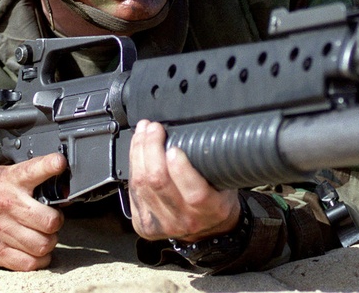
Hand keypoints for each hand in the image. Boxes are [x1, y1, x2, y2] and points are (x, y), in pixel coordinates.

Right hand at [0, 152, 66, 270]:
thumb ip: (26, 179)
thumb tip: (59, 184)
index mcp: (8, 180)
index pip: (34, 169)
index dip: (51, 165)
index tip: (60, 163)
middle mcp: (5, 205)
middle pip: (50, 221)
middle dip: (58, 221)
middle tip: (53, 219)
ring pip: (43, 245)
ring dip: (49, 242)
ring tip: (44, 236)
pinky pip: (28, 263)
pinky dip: (39, 259)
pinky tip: (36, 251)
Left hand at [128, 120, 239, 241]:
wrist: (206, 230)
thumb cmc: (216, 200)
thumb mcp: (225, 183)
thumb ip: (211, 164)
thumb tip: (197, 132)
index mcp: (210, 209)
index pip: (194, 193)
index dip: (181, 169)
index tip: (174, 148)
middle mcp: (184, 219)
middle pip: (159, 182)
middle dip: (152, 149)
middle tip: (154, 129)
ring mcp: (160, 224)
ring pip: (141, 184)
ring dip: (139, 152)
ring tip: (143, 133)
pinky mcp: (142, 223)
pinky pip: (132, 190)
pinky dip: (133, 165)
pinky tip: (137, 150)